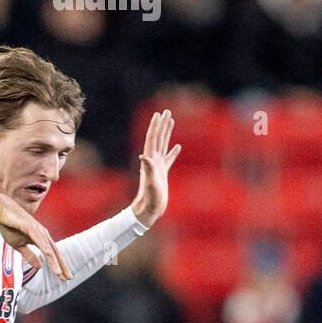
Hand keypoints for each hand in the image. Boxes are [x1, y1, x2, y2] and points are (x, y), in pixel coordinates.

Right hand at [0, 193, 71, 281]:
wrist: (1, 210)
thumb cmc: (10, 226)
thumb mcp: (18, 245)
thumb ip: (29, 255)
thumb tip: (40, 266)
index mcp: (41, 239)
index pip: (52, 255)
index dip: (58, 266)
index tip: (64, 278)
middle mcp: (43, 234)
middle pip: (55, 253)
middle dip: (62, 266)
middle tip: (68, 278)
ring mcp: (38, 230)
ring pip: (49, 249)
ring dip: (56, 262)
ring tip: (60, 274)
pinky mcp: (31, 227)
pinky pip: (40, 242)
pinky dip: (46, 251)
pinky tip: (49, 258)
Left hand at [131, 109, 181, 227]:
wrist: (148, 210)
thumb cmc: (149, 199)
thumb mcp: (150, 182)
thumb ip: (147, 169)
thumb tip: (143, 156)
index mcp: (150, 161)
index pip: (153, 139)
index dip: (156, 126)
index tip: (159, 114)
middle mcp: (153, 161)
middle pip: (158, 138)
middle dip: (162, 125)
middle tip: (167, 111)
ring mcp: (158, 167)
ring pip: (163, 146)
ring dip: (167, 133)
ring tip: (171, 121)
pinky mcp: (163, 174)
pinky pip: (169, 159)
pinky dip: (173, 152)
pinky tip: (178, 147)